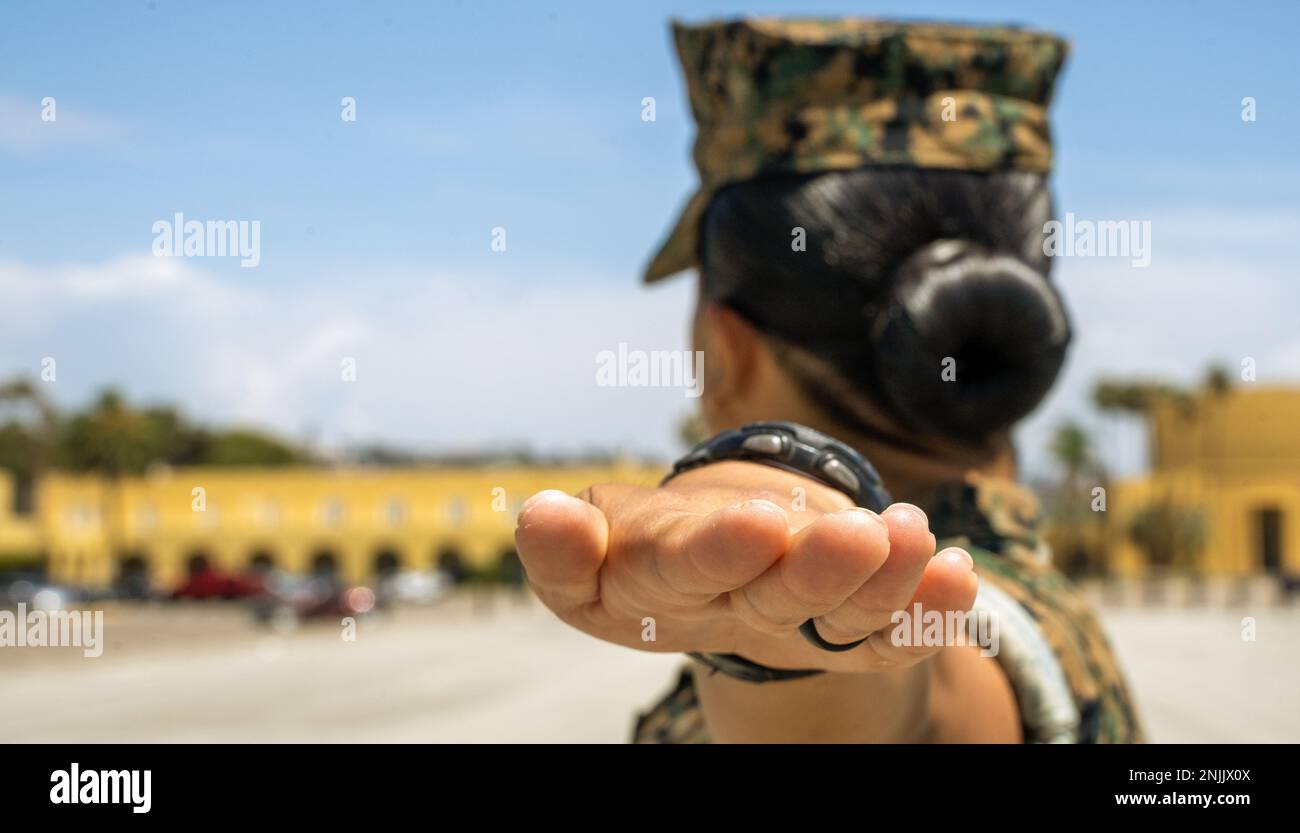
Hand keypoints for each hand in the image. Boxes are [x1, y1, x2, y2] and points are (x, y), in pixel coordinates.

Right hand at [514, 461, 977, 673]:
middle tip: (860, 535)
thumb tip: (540, 514)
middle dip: (818, 571)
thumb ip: (570, 538)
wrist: (709, 568)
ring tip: (916, 536)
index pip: (673, 573)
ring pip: (840, 615)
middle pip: (771, 598)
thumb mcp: (594, 534)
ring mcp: (789, 628)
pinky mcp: (843, 636)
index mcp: (650, 588)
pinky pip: (888, 636)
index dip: (718, 554)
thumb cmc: (637, 544)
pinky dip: (926, 613)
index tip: (761, 524)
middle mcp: (726, 613)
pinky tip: (960, 577)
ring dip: (885, 580)